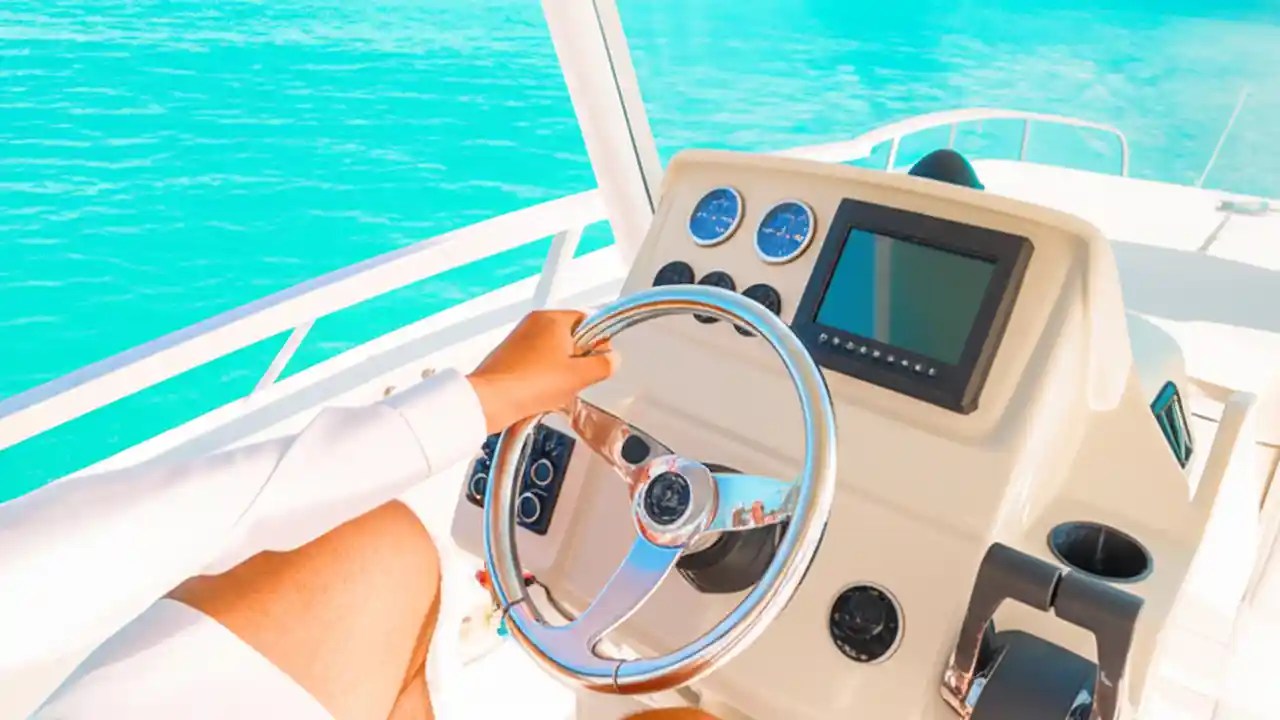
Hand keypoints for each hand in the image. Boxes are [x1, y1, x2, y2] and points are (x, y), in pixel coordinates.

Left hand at [467, 310, 615, 433]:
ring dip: (561, 370)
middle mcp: (534, 322)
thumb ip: (603, 365)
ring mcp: (519, 338)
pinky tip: (540, 393)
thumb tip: (612, 358)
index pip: (590, 320)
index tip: (596, 363)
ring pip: (554, 351)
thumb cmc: (533, 384)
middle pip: (572, 336)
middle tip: (575, 379)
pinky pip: (537, 361)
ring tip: (555, 389)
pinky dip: (543, 376)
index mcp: (553, 318)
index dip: (599, 342)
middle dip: (578, 359)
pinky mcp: (509, 355)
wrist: (490, 401)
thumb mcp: (579, 376)